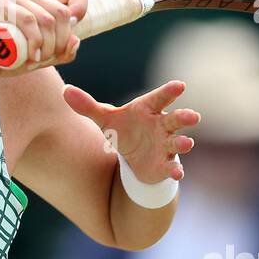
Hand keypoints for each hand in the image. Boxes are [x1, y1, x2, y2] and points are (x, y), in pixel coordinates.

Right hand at [0, 0, 89, 78]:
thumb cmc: (8, 58)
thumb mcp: (42, 57)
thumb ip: (61, 51)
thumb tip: (76, 39)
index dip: (81, 10)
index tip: (70, 35)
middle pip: (62, 12)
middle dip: (60, 42)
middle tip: (48, 58)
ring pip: (46, 18)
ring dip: (47, 46)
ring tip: (36, 60)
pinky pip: (28, 20)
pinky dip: (34, 42)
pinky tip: (29, 57)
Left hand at [62, 80, 198, 183]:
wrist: (132, 158)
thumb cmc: (123, 130)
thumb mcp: (105, 120)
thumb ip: (87, 106)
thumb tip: (65, 91)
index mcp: (149, 110)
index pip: (160, 98)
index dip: (169, 92)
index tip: (180, 85)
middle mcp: (162, 125)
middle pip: (176, 119)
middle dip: (185, 117)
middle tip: (193, 116)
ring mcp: (166, 145)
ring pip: (178, 142)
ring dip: (184, 142)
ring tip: (187, 143)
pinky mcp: (165, 165)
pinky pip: (172, 167)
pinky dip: (175, 170)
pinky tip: (177, 173)